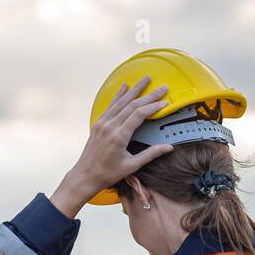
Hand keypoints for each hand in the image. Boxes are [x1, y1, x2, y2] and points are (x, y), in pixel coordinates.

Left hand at [50, 76, 174, 217]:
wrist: (85, 175)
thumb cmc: (108, 173)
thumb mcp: (131, 166)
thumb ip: (151, 154)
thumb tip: (169, 147)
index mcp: (119, 136)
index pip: (139, 115)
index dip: (153, 106)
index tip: (165, 102)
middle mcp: (110, 126)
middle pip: (132, 105)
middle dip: (149, 95)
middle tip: (162, 87)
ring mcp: (102, 123)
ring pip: (121, 102)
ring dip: (135, 89)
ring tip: (146, 79)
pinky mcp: (98, 123)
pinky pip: (110, 106)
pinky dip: (119, 95)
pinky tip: (125, 86)